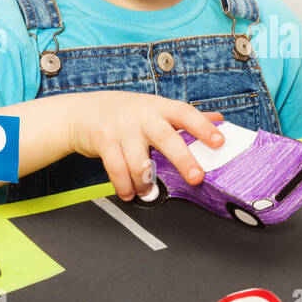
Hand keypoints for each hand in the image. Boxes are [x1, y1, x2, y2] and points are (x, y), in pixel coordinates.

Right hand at [64, 91, 223, 200]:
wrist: (81, 112)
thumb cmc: (125, 113)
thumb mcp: (155, 108)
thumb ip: (185, 117)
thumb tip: (220, 119)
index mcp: (160, 107)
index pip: (186, 114)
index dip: (204, 127)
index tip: (219, 141)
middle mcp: (143, 115)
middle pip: (167, 138)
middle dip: (183, 160)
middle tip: (196, 178)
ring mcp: (122, 128)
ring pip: (140, 162)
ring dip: (145, 183)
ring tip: (147, 193)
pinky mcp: (103, 141)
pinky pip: (117, 170)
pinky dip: (124, 187)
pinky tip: (129, 194)